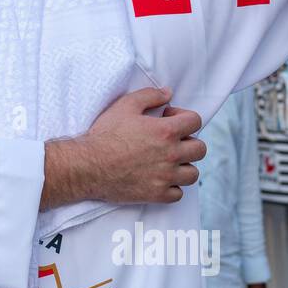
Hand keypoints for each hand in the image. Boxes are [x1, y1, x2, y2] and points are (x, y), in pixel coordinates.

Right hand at [42, 87, 205, 210]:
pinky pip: (178, 194)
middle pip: (200, 149)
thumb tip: (168, 93)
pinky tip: (159, 179)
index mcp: (166, 131)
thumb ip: (150, 95)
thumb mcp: (125, 106)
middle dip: (188, 142)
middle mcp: (170, 155)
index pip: (195, 121)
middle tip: (170, 142)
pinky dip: (172, 187)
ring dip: (183, 166)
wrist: (87, 165)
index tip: (168, 119)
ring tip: (168, 162)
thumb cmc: (105, 134)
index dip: (184, 117)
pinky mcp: (156, 195)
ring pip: (193, 174)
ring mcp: (165, 177)